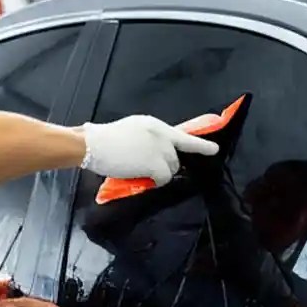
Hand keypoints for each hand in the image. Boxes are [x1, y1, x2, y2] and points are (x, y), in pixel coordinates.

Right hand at [81, 115, 218, 184]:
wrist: (93, 144)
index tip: (214, 150)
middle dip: (165, 165)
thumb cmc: (104, 138)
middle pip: (176, 156)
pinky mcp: (155, 163)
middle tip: (146, 167)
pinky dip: (156, 182)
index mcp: (155, 125)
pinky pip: (164, 178)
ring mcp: (160, 149)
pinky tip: (143, 178)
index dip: (200, 145)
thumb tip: (153, 153)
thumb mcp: (132, 130)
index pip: (183, 135)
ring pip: (171, 168)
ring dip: (159, 173)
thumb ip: (148, 138)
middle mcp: (162, 135)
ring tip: (139, 171)